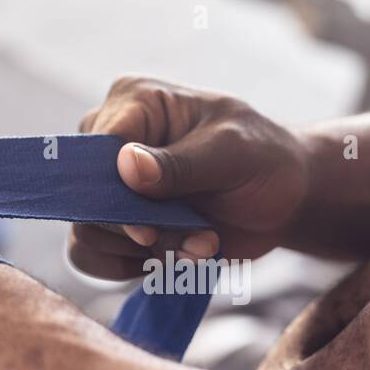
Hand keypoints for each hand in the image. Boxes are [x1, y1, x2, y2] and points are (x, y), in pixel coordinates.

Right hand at [70, 76, 310, 277]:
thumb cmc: (262, 158)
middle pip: (84, 196)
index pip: (95, 148)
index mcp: (134, 101)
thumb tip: (126, 167)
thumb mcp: (233, 152)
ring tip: (202, 245)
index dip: (113, 192)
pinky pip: (89, 256)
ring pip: (87, 232)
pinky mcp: (114, 223)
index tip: (148, 228)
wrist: (284, 201)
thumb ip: (181, 163)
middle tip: (200, 239)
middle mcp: (109, 139)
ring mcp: (109, 184)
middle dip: (141, 230)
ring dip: (148, 253)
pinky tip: (176, 258)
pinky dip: (132, 268)